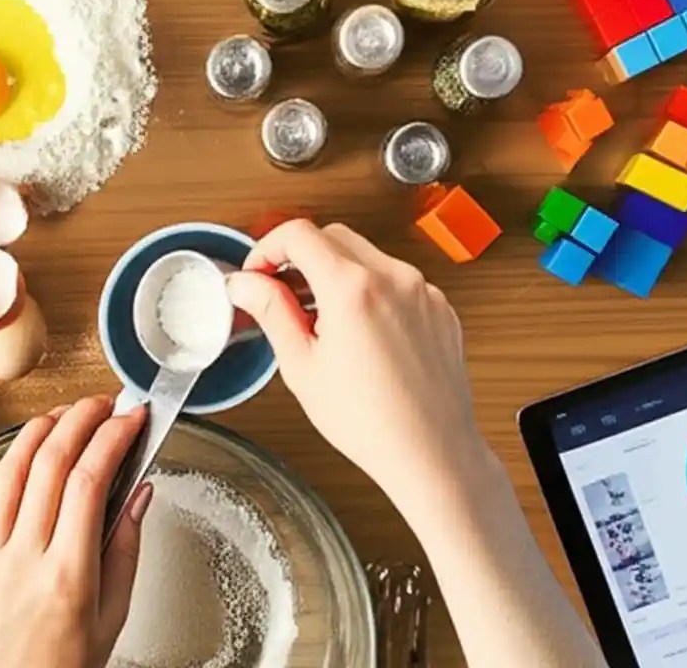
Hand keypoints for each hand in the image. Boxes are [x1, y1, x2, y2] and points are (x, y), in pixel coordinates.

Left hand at [0, 396, 152, 667]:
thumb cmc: (66, 666)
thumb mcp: (115, 612)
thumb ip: (125, 545)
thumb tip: (139, 489)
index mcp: (67, 575)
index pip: (89, 479)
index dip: (113, 436)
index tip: (133, 419)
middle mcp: (20, 560)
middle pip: (48, 461)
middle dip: (81, 418)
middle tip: (104, 404)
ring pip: (8, 469)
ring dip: (39, 430)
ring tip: (65, 415)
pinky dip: (10, 472)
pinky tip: (30, 463)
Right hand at [226, 220, 478, 493]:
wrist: (431, 452)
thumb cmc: (370, 423)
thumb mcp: (302, 366)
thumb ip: (271, 312)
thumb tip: (246, 284)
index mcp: (353, 289)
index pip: (299, 234)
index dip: (268, 248)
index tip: (259, 272)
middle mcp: (394, 279)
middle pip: (334, 236)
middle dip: (301, 256)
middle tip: (283, 292)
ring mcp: (422, 291)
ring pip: (368, 256)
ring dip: (338, 273)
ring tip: (323, 321)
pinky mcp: (440, 308)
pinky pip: (398, 281)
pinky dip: (372, 292)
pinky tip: (361, 334)